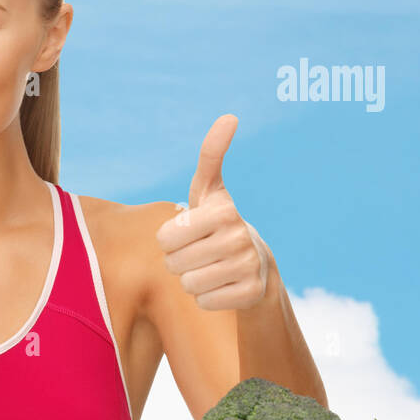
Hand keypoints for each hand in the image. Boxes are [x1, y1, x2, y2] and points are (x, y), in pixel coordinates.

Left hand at [155, 114, 271, 310]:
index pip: (165, 237)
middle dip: (178, 261)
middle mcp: (239, 237)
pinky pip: (204, 302)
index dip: (169, 239)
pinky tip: (221, 285)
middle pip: (174, 264)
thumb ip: (211, 155)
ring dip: (191, 280)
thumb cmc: (217, 222)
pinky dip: (206, 298)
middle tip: (198, 252)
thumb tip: (229, 117)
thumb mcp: (209, 189)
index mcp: (223, 211)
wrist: (254, 262)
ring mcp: (247, 266)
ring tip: (208, 267)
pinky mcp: (251, 293)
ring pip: (188, 285)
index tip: (187, 232)